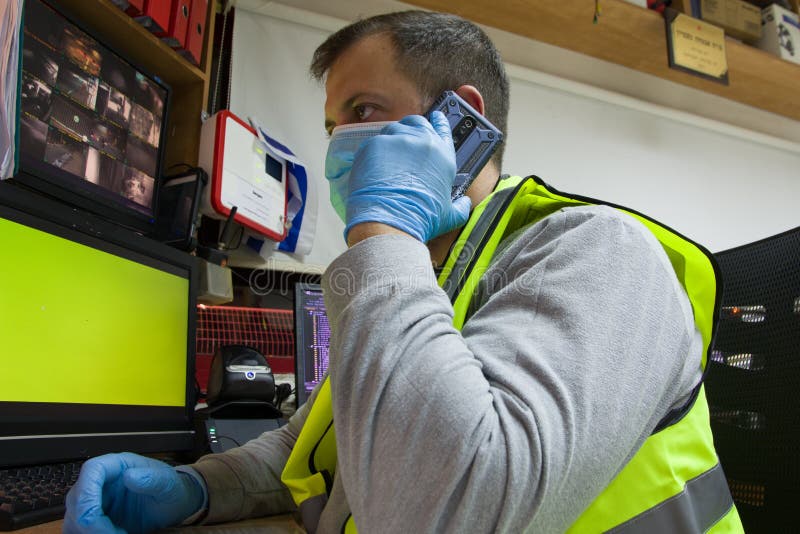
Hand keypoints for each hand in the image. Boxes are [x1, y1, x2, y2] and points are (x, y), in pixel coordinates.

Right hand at [64, 453, 204, 533]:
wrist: (174, 506)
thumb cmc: (171, 489)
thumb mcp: (168, 484)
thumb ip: (152, 478)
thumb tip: (130, 476)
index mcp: (118, 465)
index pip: (91, 470)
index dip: (86, 493)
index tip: (93, 516)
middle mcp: (102, 481)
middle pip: (77, 498)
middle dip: (90, 521)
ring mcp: (96, 500)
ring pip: (73, 517)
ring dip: (89, 532)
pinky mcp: (95, 519)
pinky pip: (79, 529)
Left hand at [345, 111, 470, 242]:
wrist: (390, 221)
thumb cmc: (421, 219)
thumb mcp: (450, 215)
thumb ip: (460, 207)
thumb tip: (464, 203)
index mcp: (443, 156)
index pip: (443, 129)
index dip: (439, 122)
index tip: (436, 117)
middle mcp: (423, 142)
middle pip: (417, 123)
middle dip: (413, 129)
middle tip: (406, 142)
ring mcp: (398, 140)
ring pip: (394, 129)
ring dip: (393, 139)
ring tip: (388, 157)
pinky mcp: (375, 144)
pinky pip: (375, 142)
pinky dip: (374, 152)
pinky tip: (373, 166)